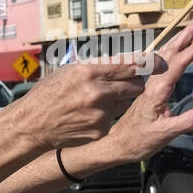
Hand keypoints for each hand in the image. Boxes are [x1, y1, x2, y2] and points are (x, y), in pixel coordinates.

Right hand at [4, 55, 147, 150]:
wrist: (32, 124)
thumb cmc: (48, 94)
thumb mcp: (70, 71)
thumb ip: (98, 66)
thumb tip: (124, 61)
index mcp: (89, 72)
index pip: (129, 65)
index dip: (149, 63)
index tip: (160, 62)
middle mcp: (98, 93)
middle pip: (135, 86)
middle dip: (134, 83)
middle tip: (125, 83)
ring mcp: (100, 114)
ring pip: (126, 103)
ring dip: (119, 99)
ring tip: (97, 100)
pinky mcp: (100, 131)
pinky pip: (114, 119)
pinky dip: (106, 116)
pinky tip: (88, 115)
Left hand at [102, 15, 192, 162]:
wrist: (118, 144)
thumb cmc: (137, 140)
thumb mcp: (164, 134)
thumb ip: (187, 123)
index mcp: (156, 90)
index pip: (178, 63)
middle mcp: (152, 82)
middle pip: (171, 51)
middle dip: (188, 33)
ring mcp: (151, 84)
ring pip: (167, 54)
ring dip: (181, 39)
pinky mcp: (150, 88)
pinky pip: (164, 63)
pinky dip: (175, 51)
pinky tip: (178, 50)